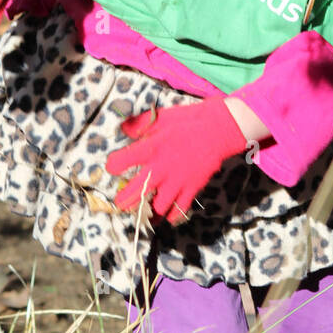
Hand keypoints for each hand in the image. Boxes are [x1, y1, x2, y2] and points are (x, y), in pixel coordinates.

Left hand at [106, 96, 246, 223]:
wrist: (219, 129)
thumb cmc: (189, 121)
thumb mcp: (162, 117)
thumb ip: (140, 124)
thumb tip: (122, 128)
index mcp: (151, 148)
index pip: (121, 162)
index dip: (114, 165)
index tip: (113, 167)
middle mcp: (161, 168)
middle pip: (134, 193)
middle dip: (124, 200)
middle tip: (121, 202)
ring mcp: (177, 181)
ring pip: (156, 207)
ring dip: (148, 210)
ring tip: (145, 209)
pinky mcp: (191, 188)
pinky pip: (178, 210)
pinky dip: (171, 215)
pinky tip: (166, 213)